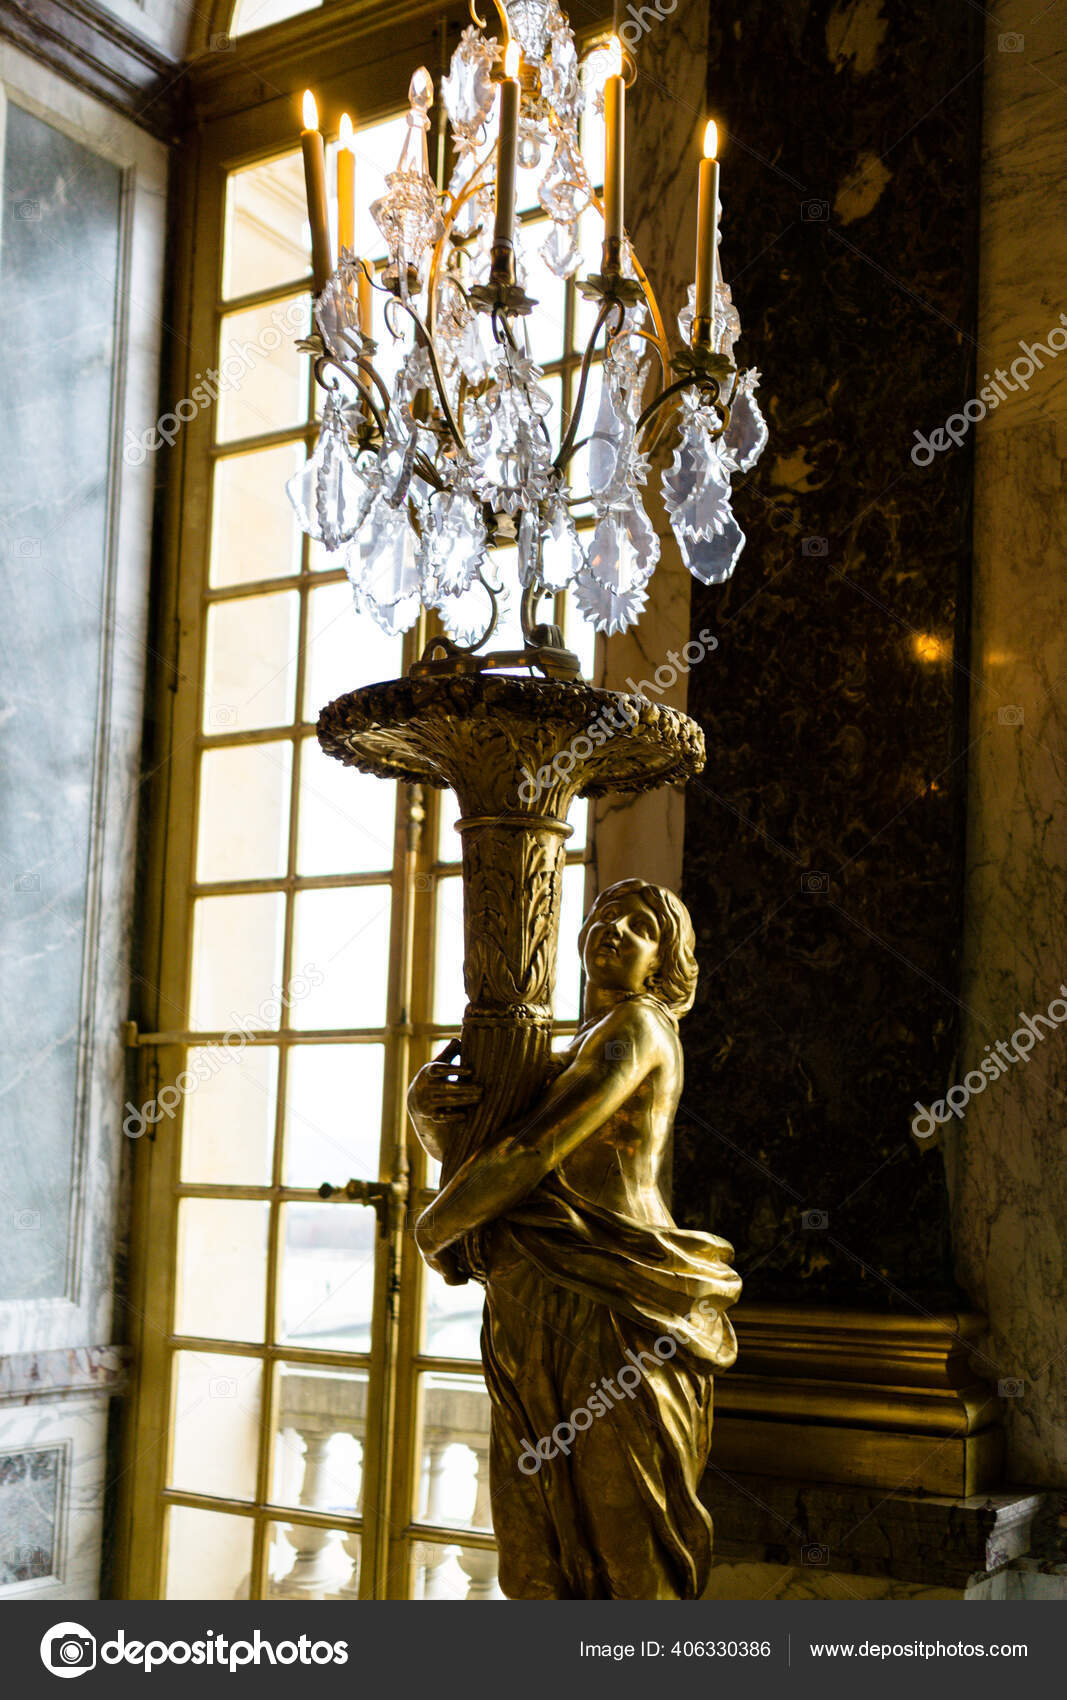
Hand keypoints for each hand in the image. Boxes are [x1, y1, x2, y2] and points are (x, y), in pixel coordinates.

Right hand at [407, 1041, 480, 1161]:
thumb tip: (458, 1039)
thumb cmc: (433, 1077)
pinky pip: (441, 1116)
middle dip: (464, 1088)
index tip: (471, 1071)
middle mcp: (425, 1086)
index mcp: (428, 1071)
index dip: (454, 1070)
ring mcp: (426, 1101)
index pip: (440, 1070)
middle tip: (481, 1088)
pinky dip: (453, 1116)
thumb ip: (449, 1053)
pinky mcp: (429, 1114)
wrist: (414, 1099)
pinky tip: (465, 1114)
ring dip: (464, 1100)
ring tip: (479, 1097)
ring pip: (446, 1101)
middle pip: (446, 1087)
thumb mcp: (438, 1064)